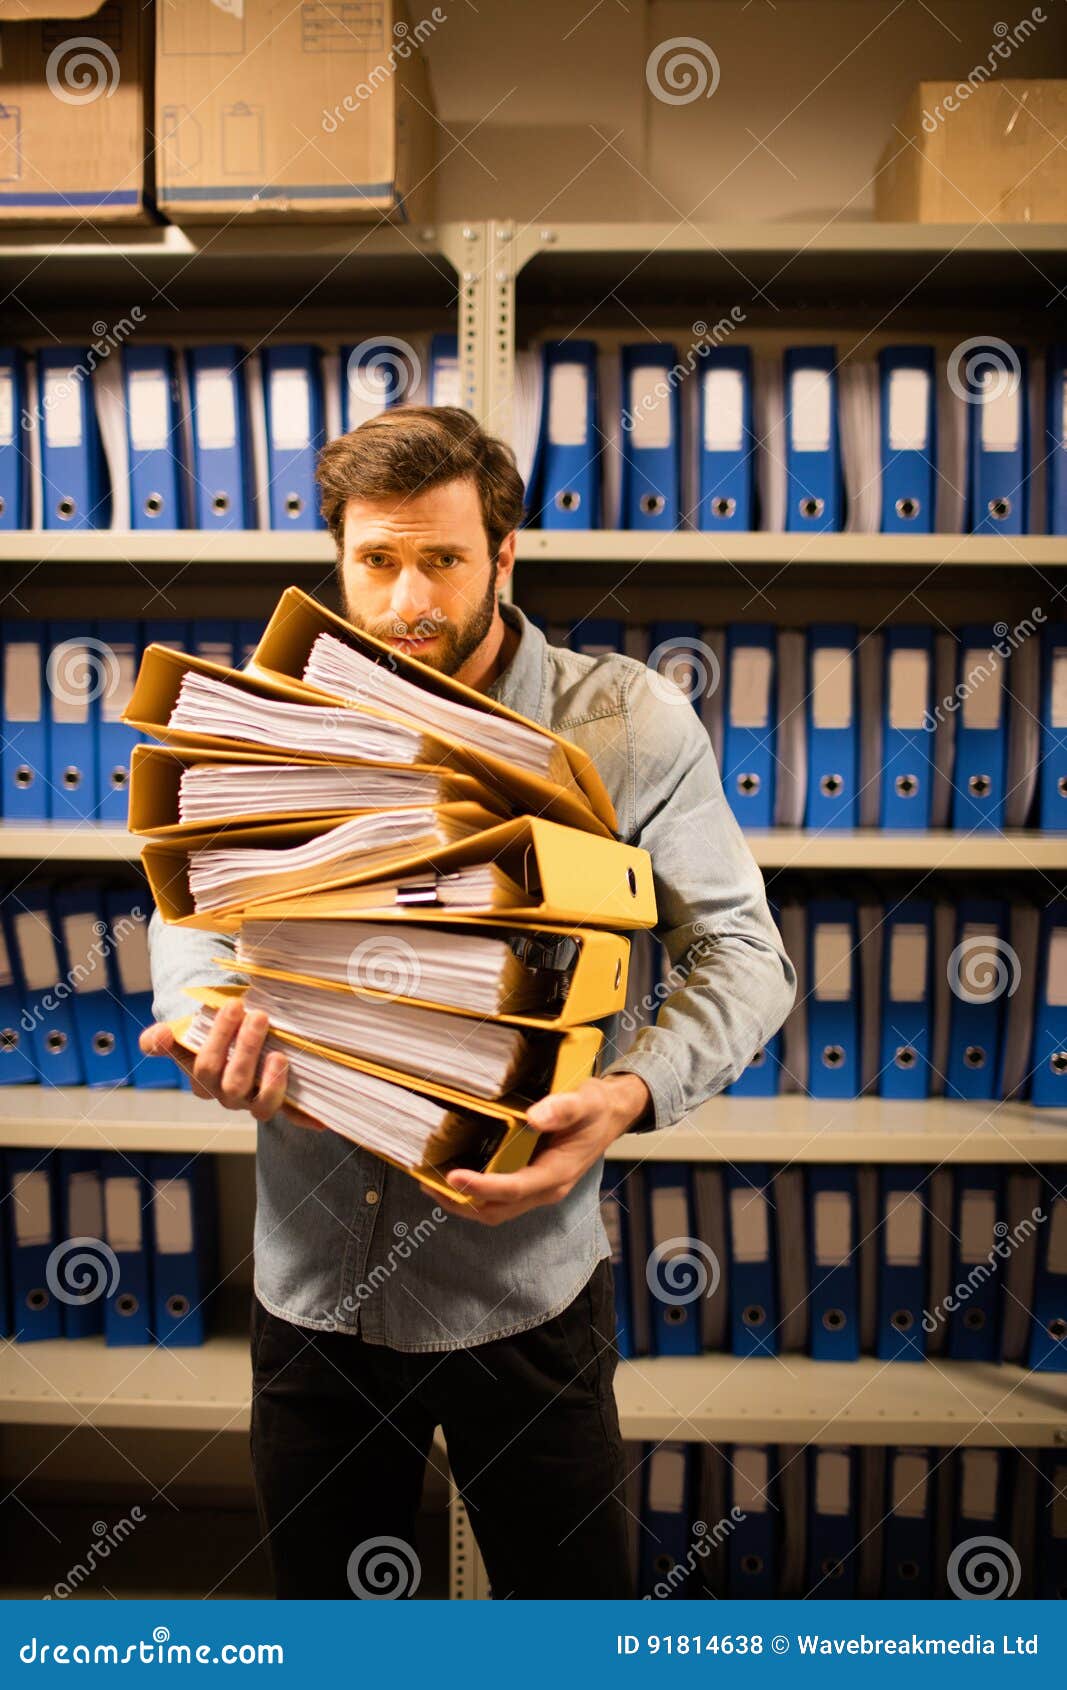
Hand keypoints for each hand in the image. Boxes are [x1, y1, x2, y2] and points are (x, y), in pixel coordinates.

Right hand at [139, 999, 313, 1128]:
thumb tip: (154, 1039)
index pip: (206, 1066)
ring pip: (261, 1105)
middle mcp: (228, 1096)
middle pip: (233, 1083)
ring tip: (279, 1054)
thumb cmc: (213, 1033)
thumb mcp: (187, 1031)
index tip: (234, 1005)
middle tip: (259, 1017)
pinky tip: (322, 1121)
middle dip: (246, 1049)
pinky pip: (292, 1116)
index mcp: (204, 1081)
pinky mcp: (280, 1104)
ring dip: (271, 1082)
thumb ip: (167, 1037)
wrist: (237, 1041)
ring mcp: (255, 1102)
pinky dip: (305, 1119)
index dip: (219, 1038)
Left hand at [418, 1072, 650, 1224]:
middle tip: (428, 1184)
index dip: (481, 1187)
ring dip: (463, 1202)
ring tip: (431, 1184)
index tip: (452, 1176)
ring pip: (495, 1210)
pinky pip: (499, 1198)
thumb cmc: (597, 1108)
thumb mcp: (585, 1100)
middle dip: (461, 1202)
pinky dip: (473, 1193)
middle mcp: (545, 1188)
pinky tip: (455, 1176)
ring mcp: (538, 1189)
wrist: (611, 1115)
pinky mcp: (531, 1182)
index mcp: (557, 1173)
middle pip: (497, 1210)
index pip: (513, 1189)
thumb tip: (535, 1116)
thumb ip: (563, 1108)